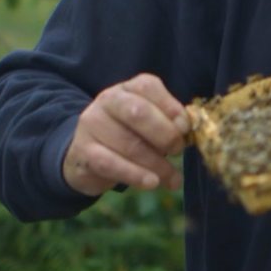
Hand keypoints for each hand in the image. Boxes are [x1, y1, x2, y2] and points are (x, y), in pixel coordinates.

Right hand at [63, 73, 189, 195]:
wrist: (87, 156)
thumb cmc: (128, 136)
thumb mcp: (148, 123)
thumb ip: (168, 123)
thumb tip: (186, 130)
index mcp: (128, 88)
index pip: (148, 87)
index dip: (171, 107)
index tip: (185, 128)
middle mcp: (107, 100)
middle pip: (138, 112)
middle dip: (165, 134)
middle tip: (178, 151)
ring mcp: (92, 124)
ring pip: (129, 144)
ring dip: (157, 164)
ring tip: (172, 179)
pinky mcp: (83, 151)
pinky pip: (111, 164)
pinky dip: (135, 175)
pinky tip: (152, 183)